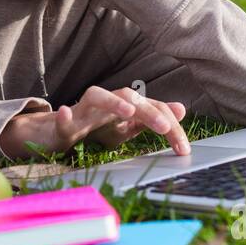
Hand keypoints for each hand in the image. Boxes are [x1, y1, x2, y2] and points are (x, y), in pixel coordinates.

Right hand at [0, 85, 189, 158]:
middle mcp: (106, 102)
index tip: (183, 148)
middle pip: (130, 98)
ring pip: (97, 96)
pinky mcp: (63, 122)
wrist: (61, 132)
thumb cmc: (97, 128)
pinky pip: (62, 118)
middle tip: (165, 128)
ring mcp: (84, 110)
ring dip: (113, 102)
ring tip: (128, 111)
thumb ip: (152, 118)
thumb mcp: (129, 126)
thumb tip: (182, 109)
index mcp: (124, 105)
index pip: (152, 108)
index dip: (171, 126)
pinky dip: (64, 116)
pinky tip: (65, 113)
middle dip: (149, 111)